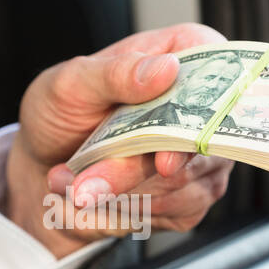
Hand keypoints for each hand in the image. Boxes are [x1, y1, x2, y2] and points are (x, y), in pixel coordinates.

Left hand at [7, 23, 234, 256]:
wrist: (46, 164)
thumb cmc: (62, 112)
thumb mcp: (71, 82)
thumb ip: (116, 73)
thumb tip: (166, 69)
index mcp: (184, 56)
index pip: (222, 73)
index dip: (203, 110)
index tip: (164, 152)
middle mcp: (204, 108)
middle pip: (198, 142)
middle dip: (135, 169)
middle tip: (85, 186)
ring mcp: (203, 157)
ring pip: (180, 184)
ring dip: (120, 192)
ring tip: (76, 185)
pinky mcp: (191, 197)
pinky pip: (174, 211)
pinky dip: (128, 210)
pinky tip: (100, 199)